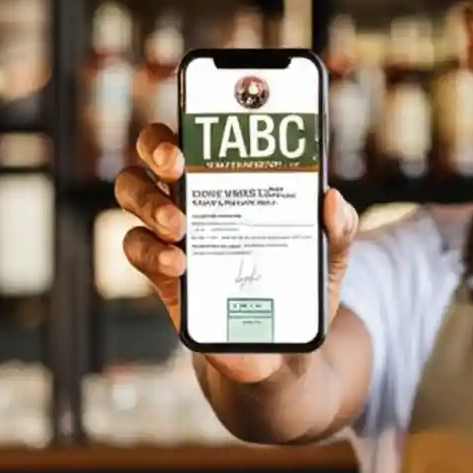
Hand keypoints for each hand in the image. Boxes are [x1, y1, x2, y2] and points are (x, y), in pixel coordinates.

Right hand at [114, 123, 360, 383]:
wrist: (279, 351)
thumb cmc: (299, 286)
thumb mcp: (330, 256)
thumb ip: (340, 228)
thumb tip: (332, 198)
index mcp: (230, 181)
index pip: (195, 136)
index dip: (190, 121)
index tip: (200, 127)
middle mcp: (192, 198)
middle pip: (150, 156)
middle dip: (156, 150)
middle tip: (178, 167)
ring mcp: (172, 235)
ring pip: (133, 195)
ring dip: (149, 203)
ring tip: (180, 226)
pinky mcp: (162, 275)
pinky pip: (136, 249)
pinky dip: (151, 252)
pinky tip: (179, 263)